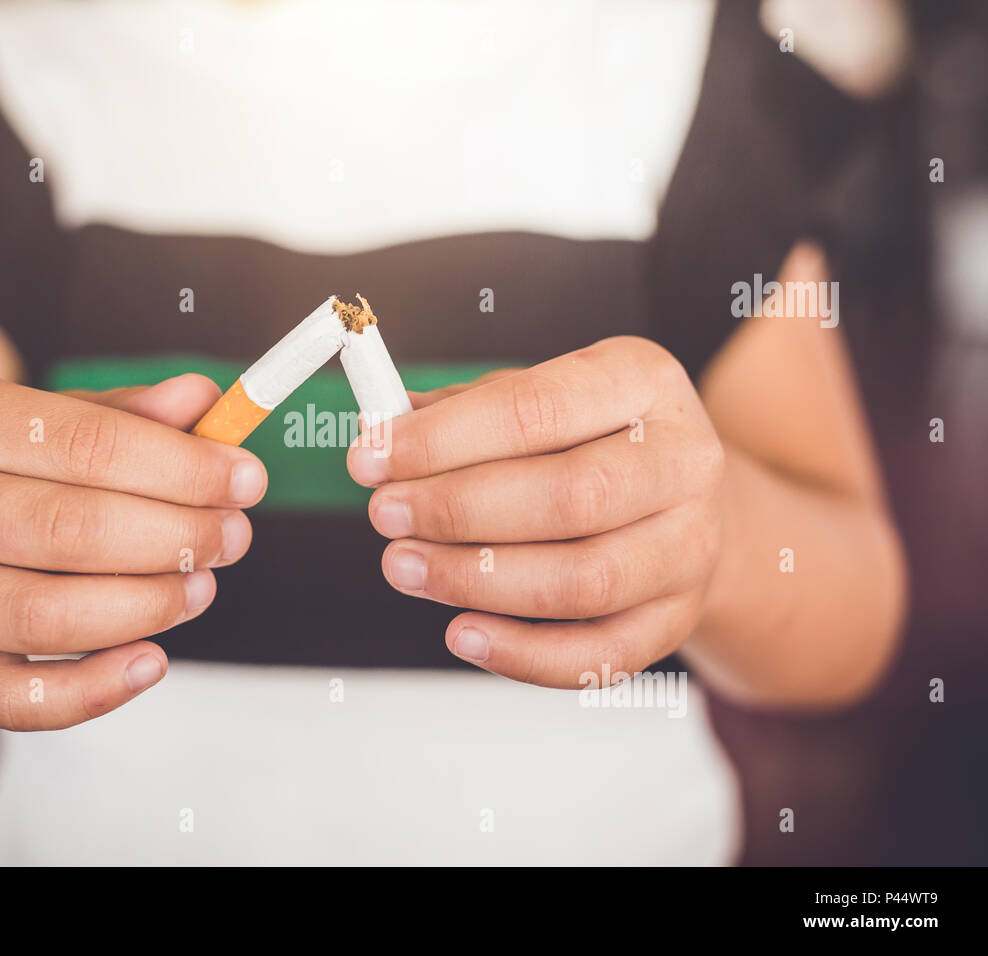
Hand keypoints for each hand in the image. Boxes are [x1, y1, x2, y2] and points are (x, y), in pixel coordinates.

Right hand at [0, 372, 266, 728]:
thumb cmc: (3, 476)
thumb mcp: (54, 425)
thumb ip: (131, 416)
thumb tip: (204, 399)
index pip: (84, 442)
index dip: (181, 466)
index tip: (248, 479)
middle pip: (68, 528)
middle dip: (176, 537)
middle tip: (233, 537)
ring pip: (46, 616)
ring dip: (147, 607)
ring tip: (201, 588)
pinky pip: (19, 697)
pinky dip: (97, 689)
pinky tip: (152, 662)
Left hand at [347, 336, 724, 686]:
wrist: (676, 498)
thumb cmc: (589, 440)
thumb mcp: (535, 399)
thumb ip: (458, 412)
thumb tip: (377, 435)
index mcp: (642, 381)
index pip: (537, 408)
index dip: (444, 439)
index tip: (371, 458)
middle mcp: (683, 461)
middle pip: (570, 496)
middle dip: (458, 509)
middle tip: (384, 515)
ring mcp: (689, 546)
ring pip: (584, 580)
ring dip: (477, 580)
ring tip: (406, 567)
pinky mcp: (677, 618)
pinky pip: (602, 655)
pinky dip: (524, 653)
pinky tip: (461, 632)